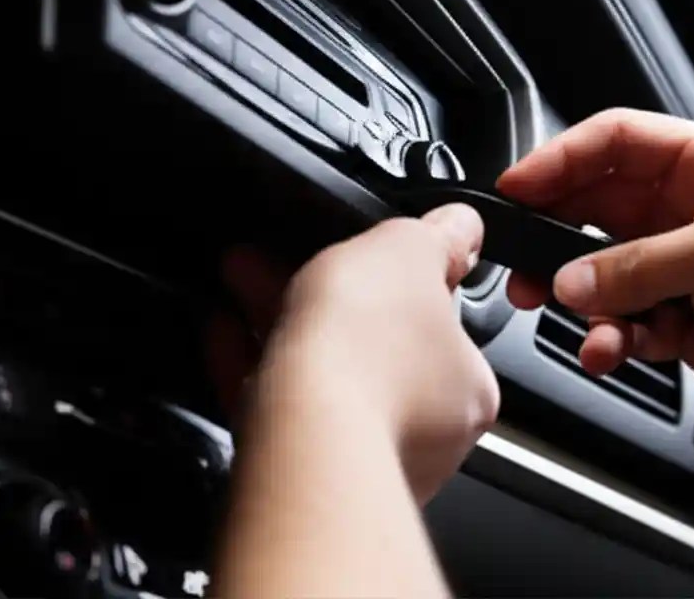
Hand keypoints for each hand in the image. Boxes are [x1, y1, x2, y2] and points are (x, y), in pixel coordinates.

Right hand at [210, 205, 497, 503]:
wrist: (306, 427)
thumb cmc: (369, 349)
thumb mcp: (413, 253)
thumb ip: (441, 235)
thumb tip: (464, 224)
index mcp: (467, 386)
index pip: (443, 324)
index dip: (401, 277)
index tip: (367, 250)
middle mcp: (424, 431)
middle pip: (372, 344)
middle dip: (326, 291)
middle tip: (292, 253)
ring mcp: (362, 453)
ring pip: (321, 373)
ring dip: (280, 317)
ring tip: (243, 274)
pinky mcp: (303, 469)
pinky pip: (276, 405)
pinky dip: (251, 364)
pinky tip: (226, 329)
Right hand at [496, 109, 693, 432]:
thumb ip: (639, 263)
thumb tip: (572, 278)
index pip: (615, 140)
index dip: (560, 158)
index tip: (518, 186)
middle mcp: (688, 209)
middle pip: (593, 206)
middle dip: (554, 236)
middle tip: (521, 261)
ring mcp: (676, 264)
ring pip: (596, 269)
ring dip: (579, 297)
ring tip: (575, 318)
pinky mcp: (672, 314)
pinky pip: (615, 317)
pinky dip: (606, 336)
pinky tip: (614, 349)